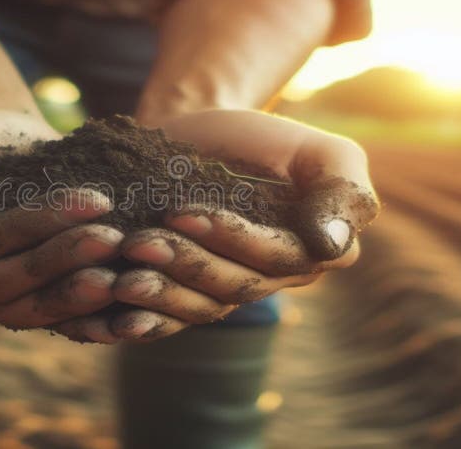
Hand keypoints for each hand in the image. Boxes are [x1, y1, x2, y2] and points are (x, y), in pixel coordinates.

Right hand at [0, 109, 124, 334]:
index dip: (30, 229)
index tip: (91, 204)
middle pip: (2, 278)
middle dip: (63, 257)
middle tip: (115, 236)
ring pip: (25, 305)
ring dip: (76, 293)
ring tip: (122, 275)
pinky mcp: (10, 297)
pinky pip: (42, 320)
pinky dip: (81, 323)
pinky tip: (121, 318)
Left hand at [51, 110, 378, 342]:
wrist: (198, 135)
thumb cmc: (260, 140)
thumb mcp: (317, 151)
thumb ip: (343, 193)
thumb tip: (333, 249)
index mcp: (309, 251)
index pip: (276, 259)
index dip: (230, 240)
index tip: (181, 212)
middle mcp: (272, 279)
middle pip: (233, 286)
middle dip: (186, 265)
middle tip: (137, 243)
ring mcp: (229, 289)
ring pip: (202, 307)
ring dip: (162, 296)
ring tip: (122, 279)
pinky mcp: (189, 294)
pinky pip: (173, 321)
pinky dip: (146, 325)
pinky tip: (117, 325)